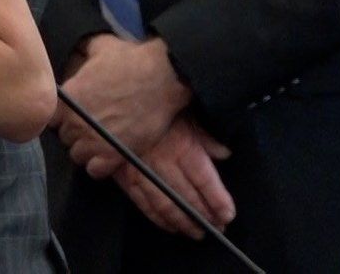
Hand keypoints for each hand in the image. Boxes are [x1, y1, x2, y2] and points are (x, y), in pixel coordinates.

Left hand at [57, 35, 191, 177]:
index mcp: (69, 97)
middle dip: (75, 132)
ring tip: (99, 140)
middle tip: (91, 126)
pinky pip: (94, 170)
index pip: (49, 116)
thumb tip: (76, 49)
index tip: (72, 114)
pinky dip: (99, 164)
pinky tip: (107, 154)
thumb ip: (81, 52)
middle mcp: (76, 121)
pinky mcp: (114, 155)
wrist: (163, 77)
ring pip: (77, 155)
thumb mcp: (99, 47)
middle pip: (63, 136)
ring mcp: (94, 140)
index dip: (61, 116)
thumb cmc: (131, 59)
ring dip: (86, 149)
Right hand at [113, 115, 234, 238]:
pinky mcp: (125, 177)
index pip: (204, 179)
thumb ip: (205, 137)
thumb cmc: (154, 110)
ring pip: (166, 205)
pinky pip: (143, 204)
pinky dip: (158, 219)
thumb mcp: (185, 116)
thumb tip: (224, 154)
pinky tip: (170, 226)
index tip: (227, 215)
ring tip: (196, 232)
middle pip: (187, 196)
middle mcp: (162, 161)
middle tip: (217, 228)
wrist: (112, 107)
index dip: (218, 200)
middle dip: (204, 216)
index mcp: (181, 145)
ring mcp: (142, 171)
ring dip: (182, 223)